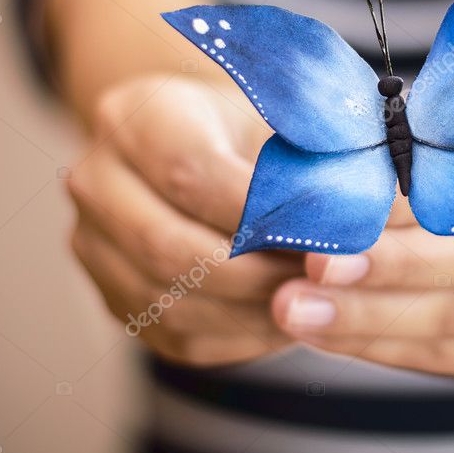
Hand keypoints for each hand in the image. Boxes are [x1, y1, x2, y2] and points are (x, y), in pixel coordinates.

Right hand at [67, 75, 300, 365]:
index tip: (323, 229)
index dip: (259, 210)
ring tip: (311, 300)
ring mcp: (94, 246)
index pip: (188, 173)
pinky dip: (240, 335)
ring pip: (170, 301)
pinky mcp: (114, 299)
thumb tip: (359, 211)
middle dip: (254, 270)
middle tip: (319, 277)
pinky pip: (177, 336)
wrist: (200, 150)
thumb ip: (310, 154)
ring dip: (250, 310)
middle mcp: (95, 181)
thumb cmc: (252, 130)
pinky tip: (287, 318)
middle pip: (168, 245)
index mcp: (132, 117)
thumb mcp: (280, 116)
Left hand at [271, 123, 453, 378]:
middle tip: (309, 269)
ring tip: (294, 309)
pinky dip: (379, 344)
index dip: (411, 201)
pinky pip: (448, 355)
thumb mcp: (438, 107)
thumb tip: (322, 161)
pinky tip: (322, 331)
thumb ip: (400, 131)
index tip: (336, 206)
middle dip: (388, 269)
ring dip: (368, 319)